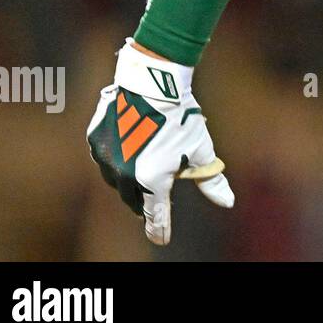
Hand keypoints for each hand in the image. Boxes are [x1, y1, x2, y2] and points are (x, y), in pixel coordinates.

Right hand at [86, 38, 233, 244]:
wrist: (154, 83)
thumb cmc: (182, 117)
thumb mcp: (201, 150)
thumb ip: (211, 180)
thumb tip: (228, 202)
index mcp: (150, 181)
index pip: (156, 215)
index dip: (160, 229)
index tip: (162, 239)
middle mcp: (123, 175)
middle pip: (134, 199)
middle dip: (145, 203)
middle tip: (153, 205)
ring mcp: (105, 158)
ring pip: (116, 181)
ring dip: (129, 181)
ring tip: (143, 172)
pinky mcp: (94, 141)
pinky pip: (106, 159)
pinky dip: (117, 159)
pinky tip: (130, 148)